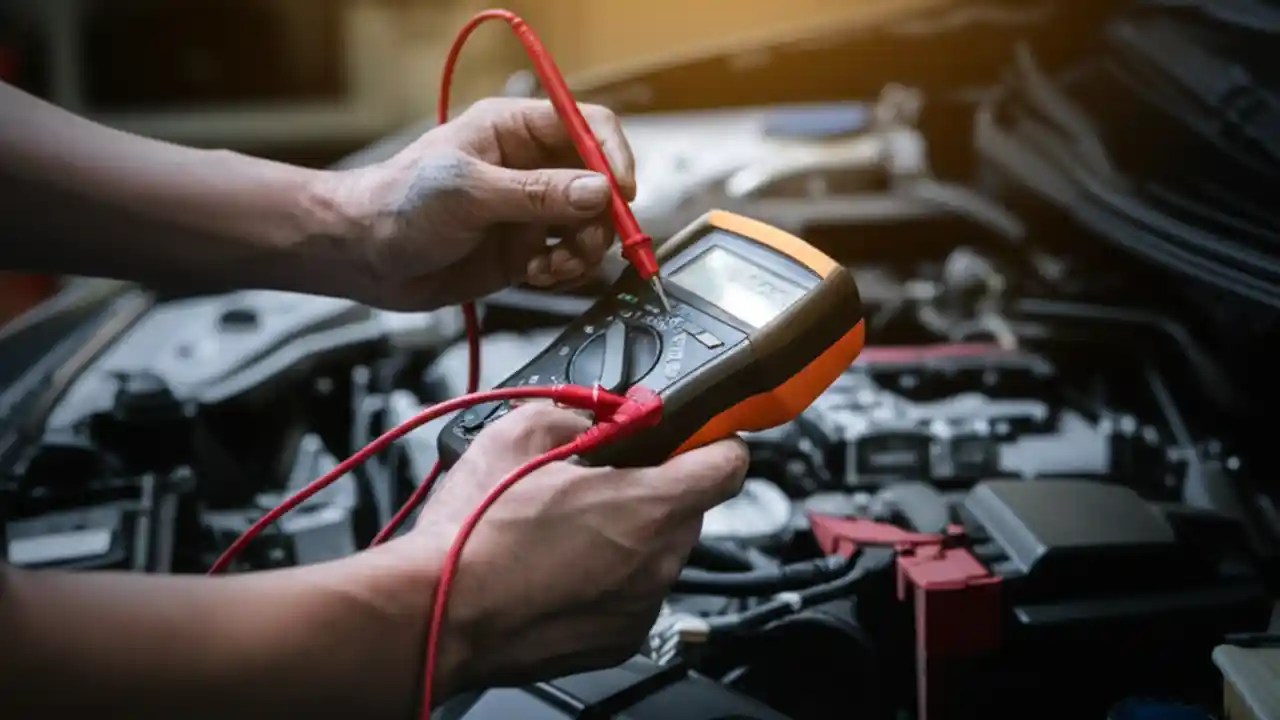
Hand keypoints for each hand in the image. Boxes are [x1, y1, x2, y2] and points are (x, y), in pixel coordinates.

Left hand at [322, 98, 635, 309]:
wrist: (364, 256)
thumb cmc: (399, 205)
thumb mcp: (470, 193)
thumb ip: (537, 195)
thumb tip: (599, 192)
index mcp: (516, 130)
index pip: (588, 126)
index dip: (613, 156)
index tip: (621, 193)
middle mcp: (532, 166)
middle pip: (601, 183)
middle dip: (600, 218)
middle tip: (582, 243)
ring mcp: (532, 209)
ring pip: (592, 226)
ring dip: (581, 252)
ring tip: (548, 266)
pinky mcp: (527, 248)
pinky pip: (571, 258)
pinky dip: (564, 271)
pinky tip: (534, 275)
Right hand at [389, 403, 747, 699]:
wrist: (435, 615)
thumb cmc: (472, 537)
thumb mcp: (518, 436)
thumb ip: (575, 415)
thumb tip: (591, 418)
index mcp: (649, 506)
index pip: (728, 463)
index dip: (714, 441)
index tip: (697, 436)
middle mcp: (657, 562)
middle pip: (688, 508)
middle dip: (652, 488)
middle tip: (598, 479)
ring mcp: (639, 607)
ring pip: (658, 553)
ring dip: (627, 534)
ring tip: (565, 528)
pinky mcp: (617, 640)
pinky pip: (632, 594)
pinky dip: (608, 577)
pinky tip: (559, 567)